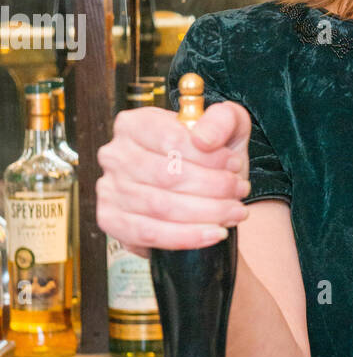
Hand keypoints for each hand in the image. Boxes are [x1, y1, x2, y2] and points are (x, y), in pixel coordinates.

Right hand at [96, 101, 251, 256]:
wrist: (200, 188)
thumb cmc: (209, 155)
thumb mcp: (225, 126)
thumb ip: (222, 120)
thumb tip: (203, 139)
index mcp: (135, 124)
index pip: (171, 140)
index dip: (209, 156)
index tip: (235, 165)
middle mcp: (115, 154)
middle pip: (167, 176)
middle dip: (213, 188)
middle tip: (240, 192)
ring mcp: (109, 189)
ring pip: (160, 207)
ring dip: (206, 213)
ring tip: (234, 212)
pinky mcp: (111, 220)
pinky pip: (149, 234)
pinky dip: (186, 237)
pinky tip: (213, 234)